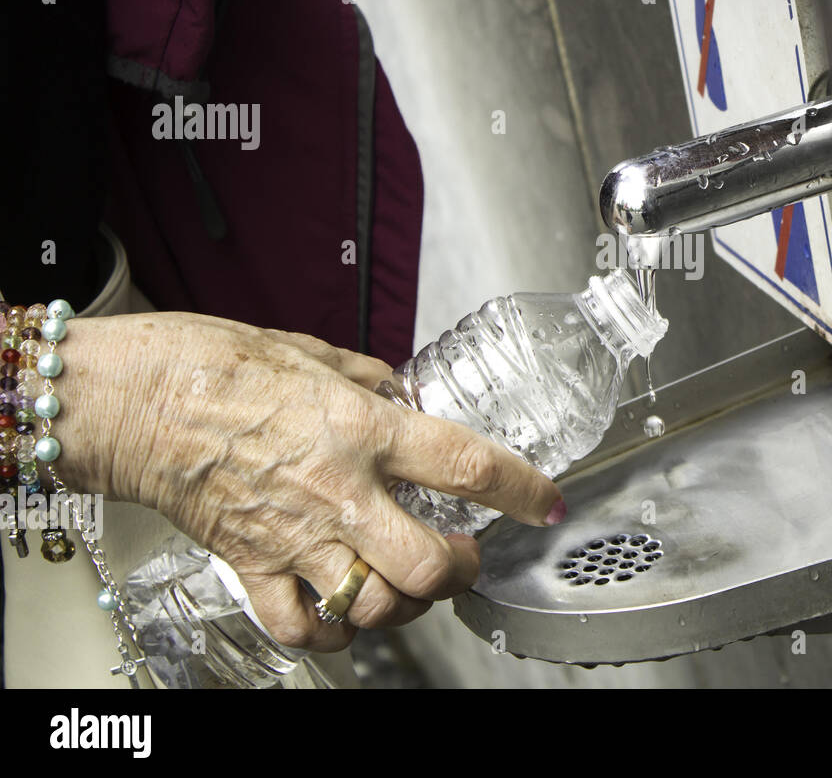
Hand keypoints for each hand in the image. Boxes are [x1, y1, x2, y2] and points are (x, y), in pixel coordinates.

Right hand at [53, 312, 563, 651]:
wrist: (133, 396)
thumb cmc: (212, 363)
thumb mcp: (312, 351)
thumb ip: (367, 380)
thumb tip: (399, 393)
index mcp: (363, 429)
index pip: (468, 467)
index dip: (522, 490)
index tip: (545, 501)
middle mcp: (338, 491)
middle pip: (430, 565)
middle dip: (463, 570)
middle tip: (466, 556)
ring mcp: (295, 536)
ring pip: (375, 604)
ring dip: (405, 603)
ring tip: (409, 584)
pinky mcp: (251, 563)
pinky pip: (300, 625)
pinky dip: (330, 632)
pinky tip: (342, 612)